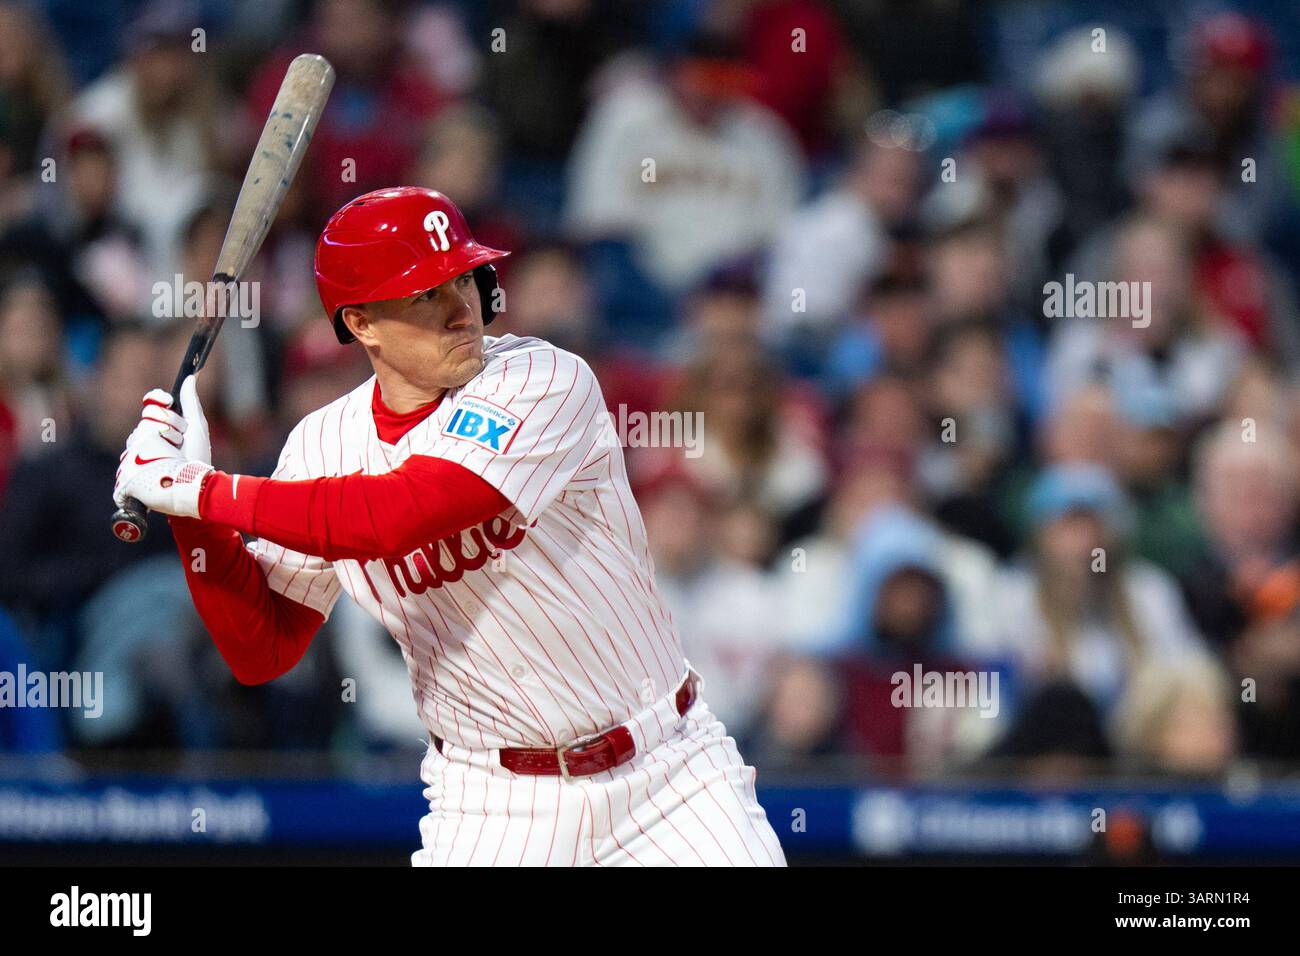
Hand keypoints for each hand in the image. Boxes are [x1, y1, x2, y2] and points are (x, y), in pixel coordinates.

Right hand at [113, 378, 212, 517]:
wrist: (193, 485)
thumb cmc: (197, 458)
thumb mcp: (197, 428)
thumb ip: (191, 403)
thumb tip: (192, 377)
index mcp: (161, 427)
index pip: (151, 406)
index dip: (158, 399)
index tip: (169, 400)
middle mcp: (146, 437)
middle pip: (149, 415)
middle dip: (170, 423)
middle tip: (181, 438)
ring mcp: (137, 450)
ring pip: (143, 428)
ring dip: (166, 438)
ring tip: (176, 452)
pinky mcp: (130, 464)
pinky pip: (135, 444)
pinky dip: (154, 448)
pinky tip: (163, 458)